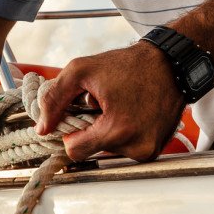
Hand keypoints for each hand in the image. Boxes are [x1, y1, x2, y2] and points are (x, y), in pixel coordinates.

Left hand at [34, 43, 184, 161]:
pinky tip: (129, 113)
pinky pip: (126, 148)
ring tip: (117, 108)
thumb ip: (55, 99)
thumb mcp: (82, 71)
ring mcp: (150, 150)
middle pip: (92, 151)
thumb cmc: (129, 65)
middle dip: (89, 130)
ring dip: (106, 132)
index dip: (69, 133)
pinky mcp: (157, 149)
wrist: (171, 62)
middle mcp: (137, 147)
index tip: (75, 116)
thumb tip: (42, 127)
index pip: (75, 151)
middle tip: (98, 107)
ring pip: (109, 151)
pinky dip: (122, 134)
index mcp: (118, 131)